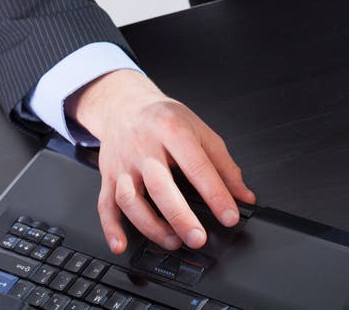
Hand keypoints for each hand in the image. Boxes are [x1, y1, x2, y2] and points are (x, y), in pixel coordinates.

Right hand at [66, 69, 254, 253]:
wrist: (125, 104)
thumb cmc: (165, 118)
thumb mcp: (199, 130)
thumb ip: (223, 164)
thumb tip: (244, 195)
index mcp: (172, 130)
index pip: (197, 165)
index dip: (216, 194)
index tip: (230, 216)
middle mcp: (145, 147)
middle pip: (160, 185)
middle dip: (180, 215)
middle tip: (198, 238)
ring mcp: (124, 163)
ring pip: (130, 199)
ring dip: (150, 225)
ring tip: (172, 241)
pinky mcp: (108, 176)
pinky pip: (105, 205)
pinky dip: (111, 228)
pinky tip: (121, 244)